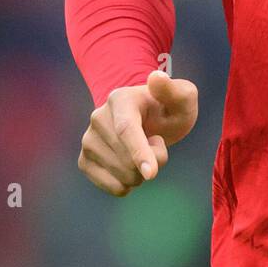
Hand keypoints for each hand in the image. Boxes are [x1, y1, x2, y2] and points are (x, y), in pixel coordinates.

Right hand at [78, 69, 198, 196]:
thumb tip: (155, 78)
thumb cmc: (169, 109)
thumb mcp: (183, 98)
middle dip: (153, 161)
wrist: (149, 120)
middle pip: (127, 159)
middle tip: (157, 142)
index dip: (139, 152)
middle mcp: (98, 117)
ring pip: (122, 177)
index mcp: (120, 99)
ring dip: (142, 172)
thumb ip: (175, 90)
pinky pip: (113, 188)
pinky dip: (130, 184)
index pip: (126, 129)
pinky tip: (131, 166)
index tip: (151, 174)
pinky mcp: (84, 161)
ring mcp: (88, 140)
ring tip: (144, 151)